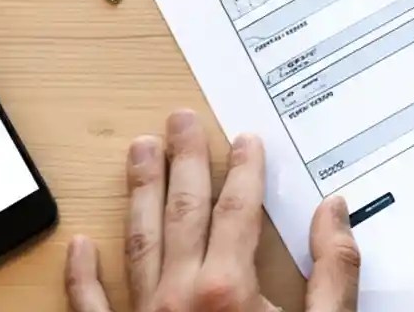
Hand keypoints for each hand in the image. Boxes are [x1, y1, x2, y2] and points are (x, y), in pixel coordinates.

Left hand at [64, 109, 360, 311]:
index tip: (245, 139)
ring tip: (136, 152)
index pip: (237, 210)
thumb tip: (335, 212)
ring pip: (137, 242)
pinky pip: (89, 307)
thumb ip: (334, 273)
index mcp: (228, 291)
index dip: (244, 169)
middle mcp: (179, 298)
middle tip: (179, 121)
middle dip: (184, 162)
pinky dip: (81, 275)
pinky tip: (78, 244)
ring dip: (138, 194)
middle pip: (183, 212)